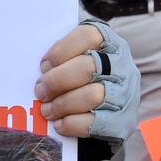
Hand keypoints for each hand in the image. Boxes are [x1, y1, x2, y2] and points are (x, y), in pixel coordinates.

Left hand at [36, 21, 138, 142]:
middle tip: (40, 91)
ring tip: (47, 110)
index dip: (62, 50)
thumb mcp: (73, 62)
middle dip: (57, 80)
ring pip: (93, 95)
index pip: (90, 36)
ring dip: (62, 104)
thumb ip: (60, 58)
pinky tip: (60, 124)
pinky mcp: (122, 122)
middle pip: (88, 67)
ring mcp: (125, 95)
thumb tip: (34, 64)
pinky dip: (71, 124)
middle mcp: (122, 66)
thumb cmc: (79, 84)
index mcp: (109, 45)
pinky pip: (94, 123)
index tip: (43, 65)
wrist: (102, 120)